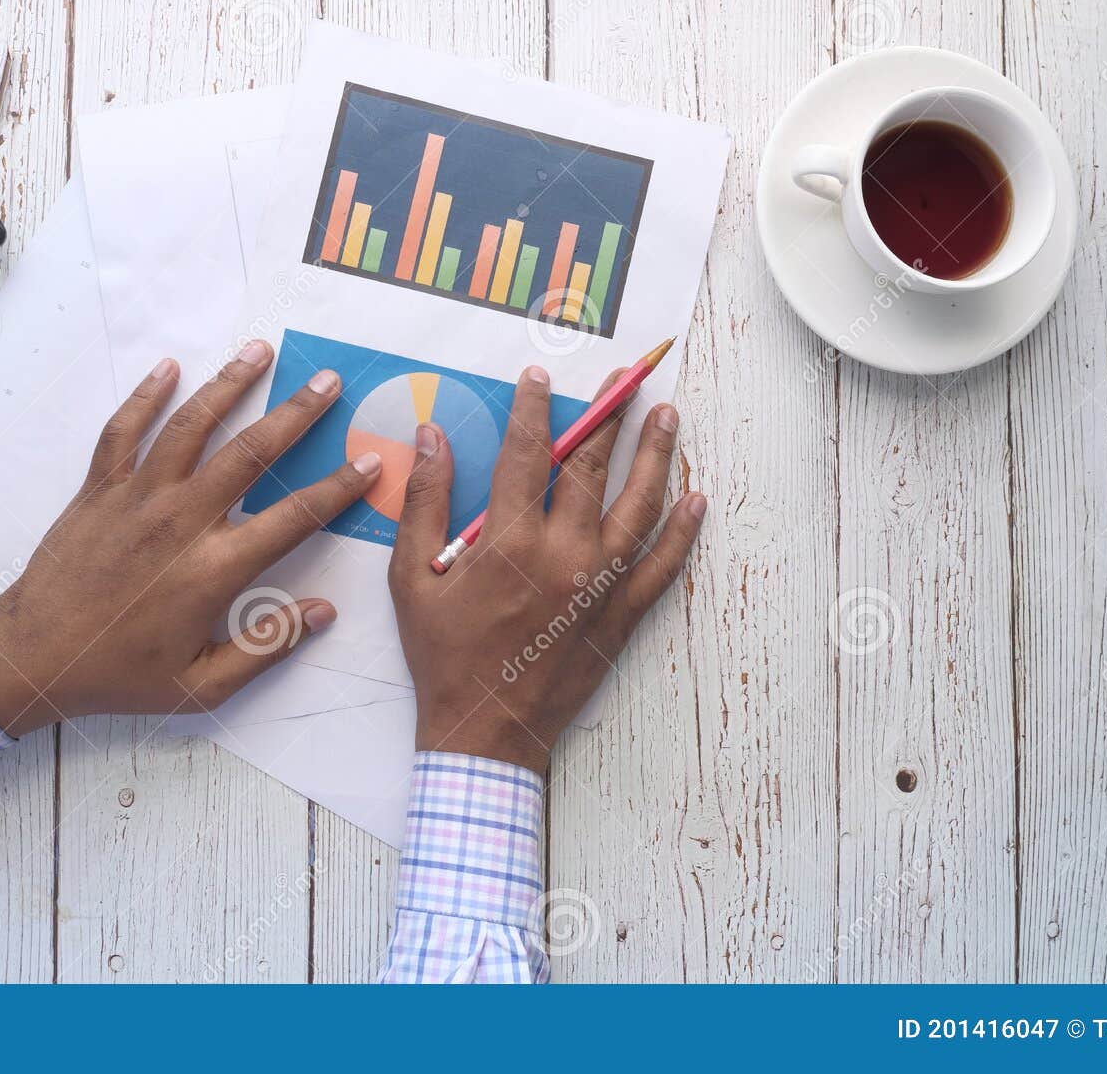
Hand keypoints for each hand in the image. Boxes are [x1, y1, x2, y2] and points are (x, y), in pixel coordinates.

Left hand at [0, 341, 382, 737]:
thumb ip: (266, 647)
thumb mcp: (203, 685)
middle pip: (250, 453)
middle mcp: (182, 521)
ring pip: (191, 426)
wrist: (36, 656)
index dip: (338, 488)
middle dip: (295, 414)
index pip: (294, 517)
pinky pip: (125, 431)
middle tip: (327, 382)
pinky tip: (169, 367)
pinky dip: (146, 396)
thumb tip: (321, 613)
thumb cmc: (121, 675)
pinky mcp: (100, 489)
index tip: (369, 462)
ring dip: (229, 385)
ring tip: (259, 351)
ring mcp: (138, 498)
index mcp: (214, 568)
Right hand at [388, 365, 705, 775]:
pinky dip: (682, 531)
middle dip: (606, 415)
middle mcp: (564, 554)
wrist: (486, 730)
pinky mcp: (622, 615)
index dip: (532, 408)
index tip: (539, 377)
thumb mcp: (412, 579)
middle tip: (623, 379)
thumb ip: (423, 502)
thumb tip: (429, 438)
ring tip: (668, 417)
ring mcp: (600, 585)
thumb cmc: (444, 657)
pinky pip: (662, 565)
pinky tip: (695, 500)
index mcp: (509, 542)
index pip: (524, 452)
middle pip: (590, 467)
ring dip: (656, 456)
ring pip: (638, 505)